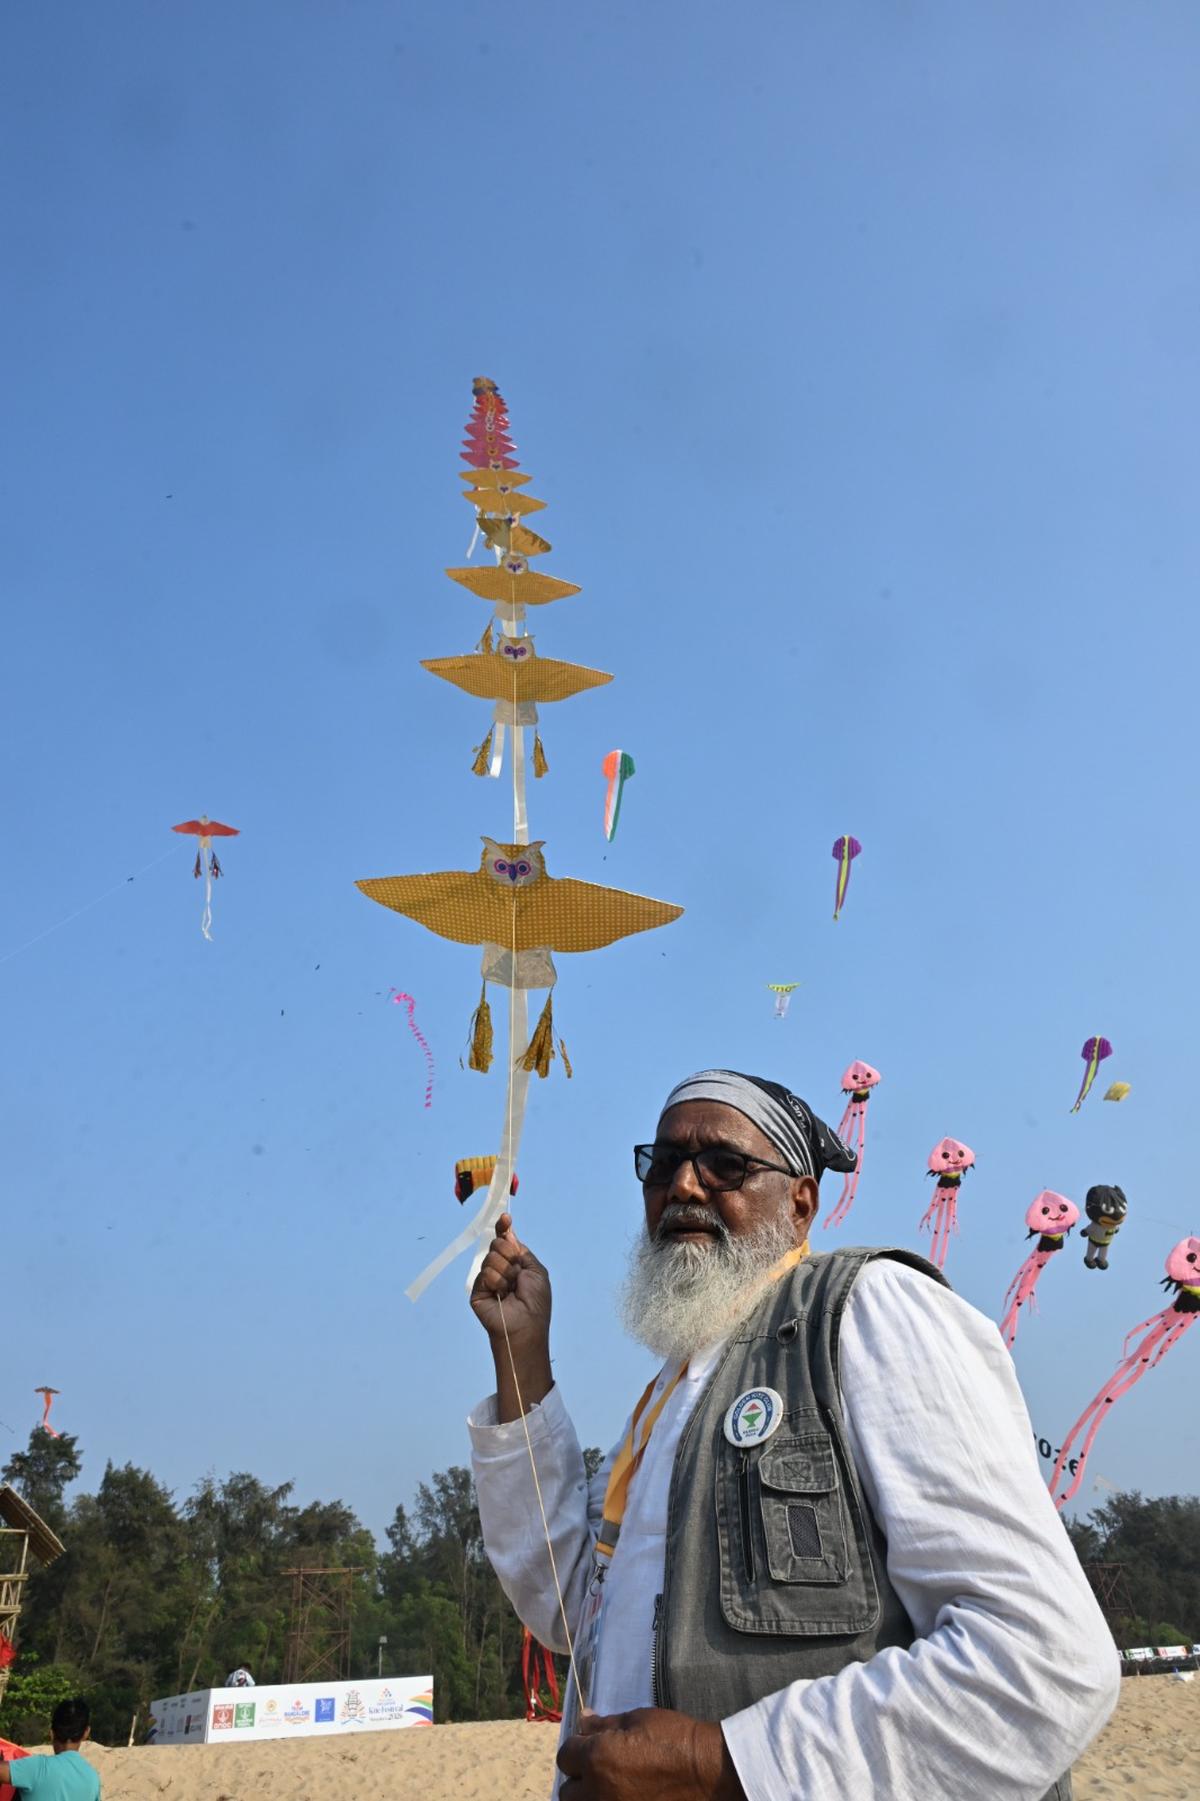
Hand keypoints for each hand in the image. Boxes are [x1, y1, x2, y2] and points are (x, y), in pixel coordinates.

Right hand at [470, 1212, 551, 1348]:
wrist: (525, 1325)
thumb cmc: (536, 1301)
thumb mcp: (535, 1270)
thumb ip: (521, 1250)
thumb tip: (508, 1232)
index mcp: (514, 1263)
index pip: (505, 1240)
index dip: (504, 1228)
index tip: (505, 1217)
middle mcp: (500, 1269)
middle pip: (497, 1244)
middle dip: (509, 1255)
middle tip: (517, 1273)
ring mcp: (487, 1279)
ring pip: (490, 1257)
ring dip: (506, 1273)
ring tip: (511, 1290)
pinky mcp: (477, 1290)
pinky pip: (485, 1273)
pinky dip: (497, 1282)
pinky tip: (501, 1296)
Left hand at [556, 1708, 744, 1800]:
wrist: (707, 1772)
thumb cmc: (673, 1738)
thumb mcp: (638, 1720)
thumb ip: (604, 1725)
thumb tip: (584, 1720)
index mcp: (597, 1759)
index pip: (565, 1756)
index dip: (577, 1747)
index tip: (591, 1744)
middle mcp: (597, 1792)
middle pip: (568, 1791)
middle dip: (579, 1777)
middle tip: (600, 1768)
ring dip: (590, 1796)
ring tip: (610, 1786)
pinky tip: (625, 1795)